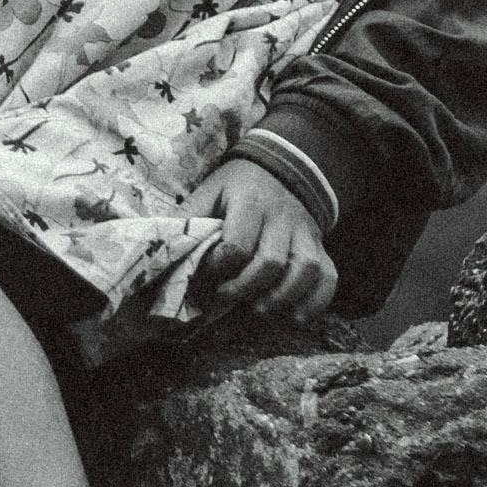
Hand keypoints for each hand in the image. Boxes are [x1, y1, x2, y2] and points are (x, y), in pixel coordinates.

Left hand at [170, 158, 336, 325]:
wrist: (280, 168)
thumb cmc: (235, 188)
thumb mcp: (208, 193)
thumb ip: (188, 220)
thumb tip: (157, 249)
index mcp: (248, 202)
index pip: (237, 244)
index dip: (219, 268)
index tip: (206, 276)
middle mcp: (282, 218)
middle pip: (270, 262)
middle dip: (245, 289)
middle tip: (225, 300)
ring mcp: (306, 233)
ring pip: (304, 271)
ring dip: (281, 299)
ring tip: (257, 312)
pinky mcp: (321, 247)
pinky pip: (328, 278)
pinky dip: (315, 301)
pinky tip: (294, 317)